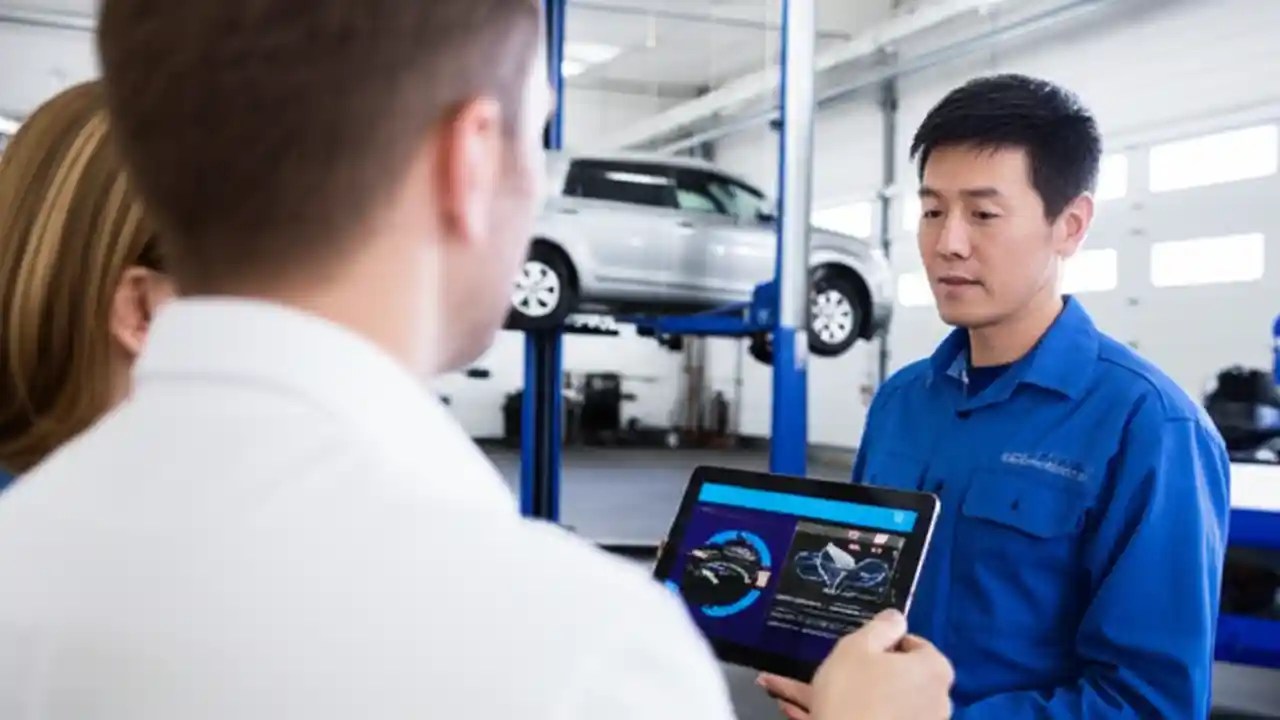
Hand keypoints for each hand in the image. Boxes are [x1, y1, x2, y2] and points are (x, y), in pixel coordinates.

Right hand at [759, 610, 953, 719]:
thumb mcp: (857, 647)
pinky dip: (849, 716)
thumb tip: (898, 617)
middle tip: (832, 672)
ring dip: (849, 697)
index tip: (861, 650)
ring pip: (879, 704)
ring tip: (803, 696)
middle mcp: (937, 700)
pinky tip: (806, 713)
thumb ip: (881, 627)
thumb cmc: (853, 693)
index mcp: (934, 669)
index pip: (914, 644)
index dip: (885, 644)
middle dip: (865, 674)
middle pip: (900, 677)